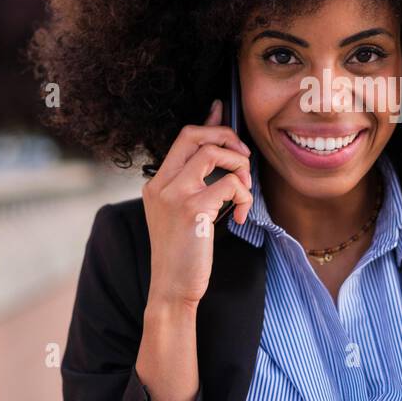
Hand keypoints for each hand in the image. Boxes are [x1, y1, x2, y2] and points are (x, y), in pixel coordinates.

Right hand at [142, 98, 253, 310]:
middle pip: (193, 134)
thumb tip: (218, 154)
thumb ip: (195, 184)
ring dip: (239, 165)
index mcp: (157, 183)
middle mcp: (161, 184)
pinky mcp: (192, 209)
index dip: (208, 123)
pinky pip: (230, 184)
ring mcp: (174, 195)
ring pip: (213, 153)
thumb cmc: (182, 254)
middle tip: (243, 156)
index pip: (183, 137)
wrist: (171, 289)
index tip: (222, 111)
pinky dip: (244, 196)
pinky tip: (240, 217)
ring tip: (244, 189)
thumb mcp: (182, 214)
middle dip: (226, 136)